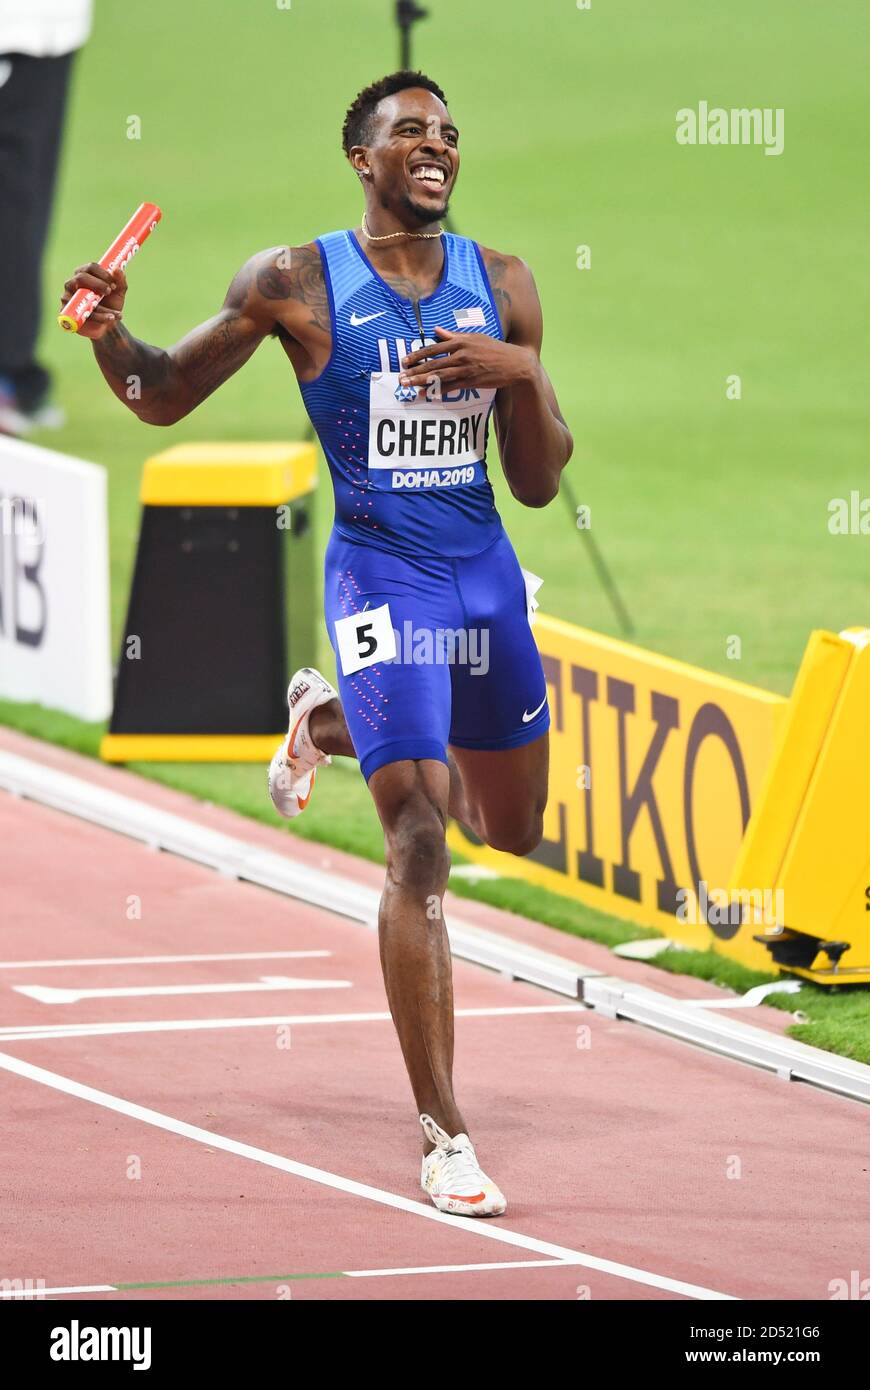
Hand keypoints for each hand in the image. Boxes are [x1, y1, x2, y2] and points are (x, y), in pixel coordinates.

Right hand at [59, 262, 128, 338]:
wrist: (108, 326)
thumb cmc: (110, 305)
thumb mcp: (118, 293)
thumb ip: (120, 281)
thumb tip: (118, 269)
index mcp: (86, 274)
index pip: (90, 267)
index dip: (103, 274)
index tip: (114, 283)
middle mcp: (73, 283)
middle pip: (81, 277)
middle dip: (98, 284)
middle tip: (110, 291)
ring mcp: (68, 297)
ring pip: (84, 298)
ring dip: (103, 306)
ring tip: (118, 313)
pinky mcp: (68, 312)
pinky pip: (83, 313)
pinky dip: (99, 316)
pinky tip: (111, 318)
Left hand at [400, 325, 535, 392]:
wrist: (515, 363)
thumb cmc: (494, 349)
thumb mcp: (475, 338)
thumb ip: (454, 335)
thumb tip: (437, 330)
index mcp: (461, 341)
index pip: (434, 348)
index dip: (418, 355)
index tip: (405, 360)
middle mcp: (461, 354)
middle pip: (433, 363)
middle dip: (415, 370)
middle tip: (401, 376)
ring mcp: (466, 368)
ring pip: (439, 375)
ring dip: (421, 381)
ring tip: (407, 385)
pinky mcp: (471, 381)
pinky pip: (450, 387)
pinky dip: (437, 391)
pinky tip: (425, 394)